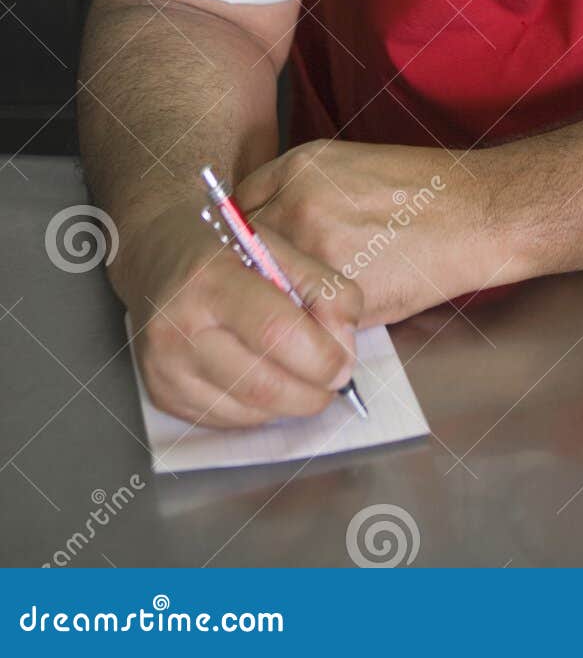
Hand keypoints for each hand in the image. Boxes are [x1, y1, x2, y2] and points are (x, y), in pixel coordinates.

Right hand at [109, 197, 364, 429]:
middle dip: (314, 389)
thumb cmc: (222, 245)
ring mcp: (165, 369)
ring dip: (291, 402)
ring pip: (251, 412)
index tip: (344, 361)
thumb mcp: (276, 244)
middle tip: (333, 375)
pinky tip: (265, 376)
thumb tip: (345, 344)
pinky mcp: (163, 396)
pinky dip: (262, 408)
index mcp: (209, 279)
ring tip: (300, 371)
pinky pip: (230, 420)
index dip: (321, 355)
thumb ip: (321, 287)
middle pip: (264, 384)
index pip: (275, 332)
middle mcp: (178, 329)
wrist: (154, 255)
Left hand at [236, 139, 506, 324]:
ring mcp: (315, 245)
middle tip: (275, 287)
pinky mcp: (338, 287)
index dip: (244, 237)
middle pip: (242, 249)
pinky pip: (301, 313)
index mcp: (299, 166)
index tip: (255, 255)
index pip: (238, 208)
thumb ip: (302, 193)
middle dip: (253, 272)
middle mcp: (297, 201)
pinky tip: (331, 318)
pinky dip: (308, 322)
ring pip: (267, 287)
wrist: (477, 213)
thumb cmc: (425, 192)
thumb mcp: (351, 168)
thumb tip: (270, 238)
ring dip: (278, 301)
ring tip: (303, 306)